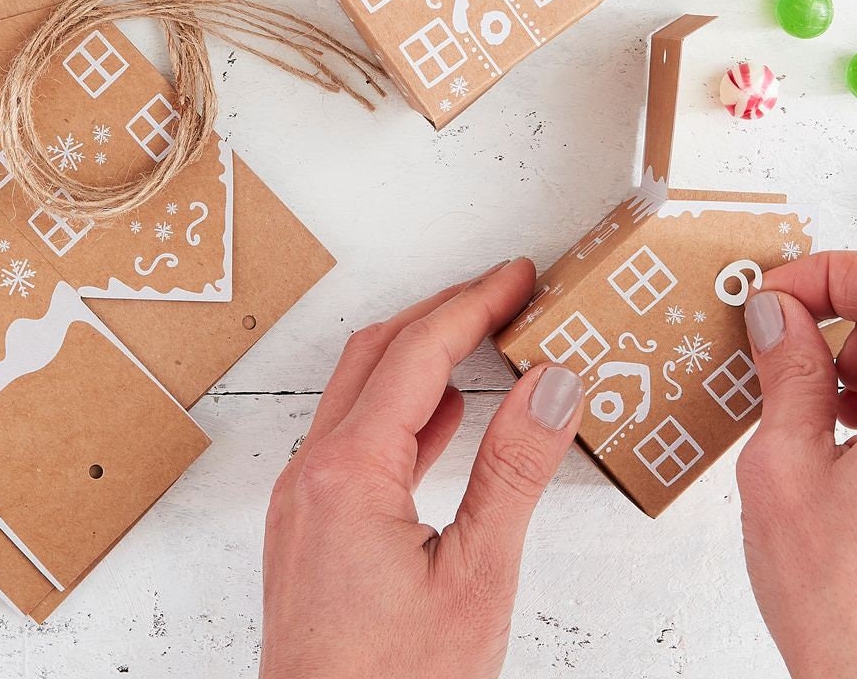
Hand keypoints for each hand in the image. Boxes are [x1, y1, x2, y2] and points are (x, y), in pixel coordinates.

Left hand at [259, 259, 582, 678]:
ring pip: (359, 394)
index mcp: (347, 473)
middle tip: (505, 293)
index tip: (519, 277)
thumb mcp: (477, 580)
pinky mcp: (308, 530)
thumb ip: (514, 473)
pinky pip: (352, 440)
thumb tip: (553, 385)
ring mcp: (303, 501)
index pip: (418, 354)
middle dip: (442, 313)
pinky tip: (442, 418)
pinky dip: (401, 412)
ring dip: (420, 358)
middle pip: (378, 355)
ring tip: (484, 342)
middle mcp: (311, 474)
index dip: (473, 305)